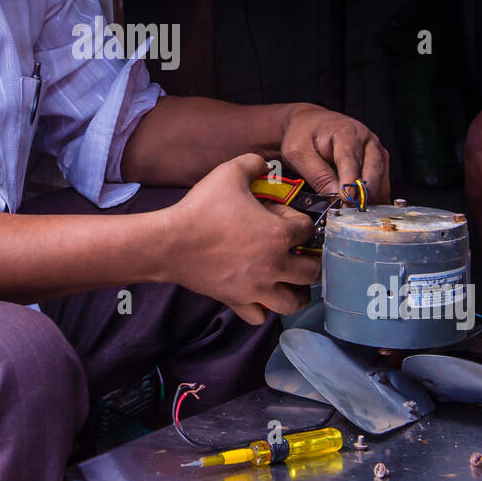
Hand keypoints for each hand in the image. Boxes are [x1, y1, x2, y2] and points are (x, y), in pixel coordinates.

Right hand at [160, 153, 321, 325]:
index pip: (309, 230)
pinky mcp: (238, 301)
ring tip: (287, 278)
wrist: (169, 242)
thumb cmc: (201, 208)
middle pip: (312, 271)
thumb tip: (264, 165)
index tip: (282, 217)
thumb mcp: (229, 172)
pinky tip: (258, 293)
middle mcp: (275, 266)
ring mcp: (257, 288)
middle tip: (296, 250)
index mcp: (279, 235)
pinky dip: (265, 308)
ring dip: (297, 290)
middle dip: (309, 259)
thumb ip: (254, 163)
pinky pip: (261, 317)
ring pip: (294, 301)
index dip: (298, 220)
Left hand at [279, 104, 390, 202]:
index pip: (350, 161)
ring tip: (357, 213)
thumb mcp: (298, 153)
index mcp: (346, 132)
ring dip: (371, 197)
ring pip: (381, 177)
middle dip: (363, 193)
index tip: (346, 199)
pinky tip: (366, 209)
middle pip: (373, 170)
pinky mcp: (377, 161)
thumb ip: (317, 174)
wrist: (309, 124)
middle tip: (351, 211)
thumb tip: (334, 197)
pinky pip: (382, 182)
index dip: (349, 182)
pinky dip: (376, 196)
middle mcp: (366, 139)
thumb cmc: (303, 135)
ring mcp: (374, 150)